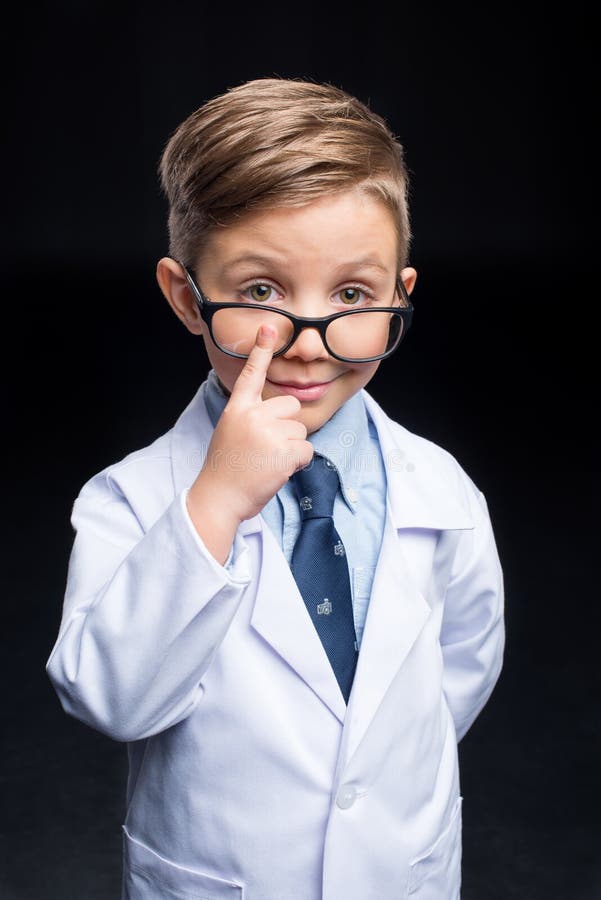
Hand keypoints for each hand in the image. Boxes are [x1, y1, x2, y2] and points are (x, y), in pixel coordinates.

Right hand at [186, 326, 312, 559]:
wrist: (220, 497)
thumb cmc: (227, 468)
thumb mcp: (231, 431)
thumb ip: (252, 417)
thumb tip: (281, 412)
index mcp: (238, 408)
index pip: (252, 374)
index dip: (262, 350)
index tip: (270, 327)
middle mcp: (254, 416)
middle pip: (291, 406)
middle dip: (287, 426)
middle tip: (266, 448)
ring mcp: (269, 433)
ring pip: (300, 430)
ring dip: (291, 448)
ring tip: (268, 462)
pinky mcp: (285, 452)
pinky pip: (307, 451)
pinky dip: (298, 463)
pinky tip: (278, 470)